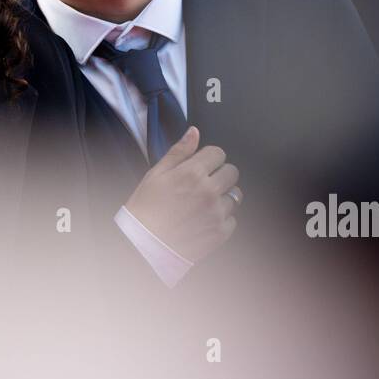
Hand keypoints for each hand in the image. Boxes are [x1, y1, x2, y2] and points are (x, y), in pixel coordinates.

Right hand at [123, 126, 239, 263]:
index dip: (209, 158)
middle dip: (220, 174)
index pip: (218, 153)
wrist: (143, 245)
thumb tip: (194, 132)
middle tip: (204, 184)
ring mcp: (216, 213)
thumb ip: (179, 152)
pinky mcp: (220, 233)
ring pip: (235, 196)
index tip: (202, 165)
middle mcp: (209, 191)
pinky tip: (205, 220)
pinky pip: (232, 219)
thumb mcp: (156, 174)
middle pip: (232, 172)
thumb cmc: (145, 208)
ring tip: (204, 204)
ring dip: (223, 197)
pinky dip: (222, 219)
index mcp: (192, 173)